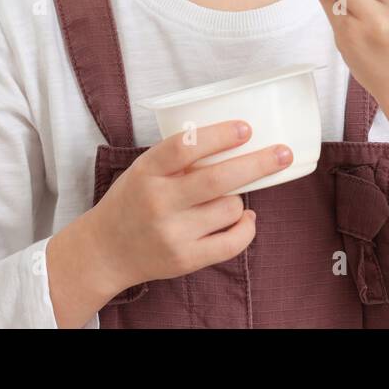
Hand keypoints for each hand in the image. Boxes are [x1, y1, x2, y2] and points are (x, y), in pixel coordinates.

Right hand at [87, 120, 292, 293]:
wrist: (105, 250)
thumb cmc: (133, 200)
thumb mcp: (144, 169)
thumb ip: (179, 158)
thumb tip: (236, 140)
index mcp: (147, 171)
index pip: (184, 146)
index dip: (219, 135)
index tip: (246, 128)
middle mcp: (158, 202)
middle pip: (217, 179)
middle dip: (257, 164)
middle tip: (283, 153)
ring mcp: (172, 234)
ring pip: (229, 209)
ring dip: (238, 199)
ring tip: (226, 198)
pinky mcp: (184, 260)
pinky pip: (231, 243)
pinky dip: (246, 228)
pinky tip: (246, 219)